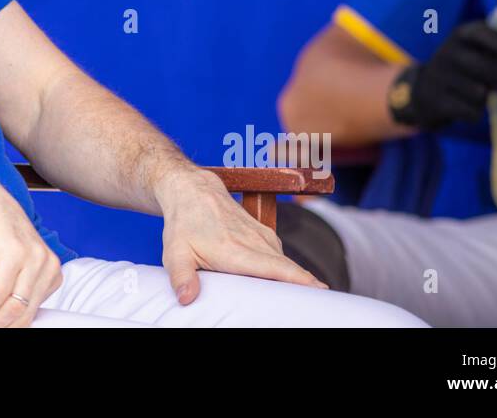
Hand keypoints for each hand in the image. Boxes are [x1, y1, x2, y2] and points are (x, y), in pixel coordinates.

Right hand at [0, 172, 63, 326]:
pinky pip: (0, 292)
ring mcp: (35, 257)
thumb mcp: (0, 273)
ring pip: (16, 307)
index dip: (12, 327)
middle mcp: (49, 264)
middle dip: (0, 329)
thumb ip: (5, 297)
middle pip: (26, 313)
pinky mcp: (16, 252)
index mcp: (51, 271)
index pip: (34, 312)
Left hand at [156, 169, 325, 303]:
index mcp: (235, 250)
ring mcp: (261, 236)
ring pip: (286, 262)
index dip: (298, 280)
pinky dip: (291, 271)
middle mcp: (254, 242)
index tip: (320, 291)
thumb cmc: (184, 223)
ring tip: (310, 301)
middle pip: (288, 268)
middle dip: (307, 286)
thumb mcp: (175, 252)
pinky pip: (282, 256)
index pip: (274, 267)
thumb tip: (186, 299)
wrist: (192, 190)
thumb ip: (181, 276)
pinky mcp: (264, 235)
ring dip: (299, 280)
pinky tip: (294, 285)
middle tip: (322, 306)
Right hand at [387, 20, 496, 130]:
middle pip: (482, 66)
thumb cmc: (466, 69)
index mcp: (462, 36)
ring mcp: (440, 77)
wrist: (424, 91)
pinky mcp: (436, 101)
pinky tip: (474, 109)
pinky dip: (476, 113)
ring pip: (477, 91)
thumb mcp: (480, 53)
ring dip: (491, 98)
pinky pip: (467, 111)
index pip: (478, 32)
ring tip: (492, 97)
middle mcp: (448, 53)